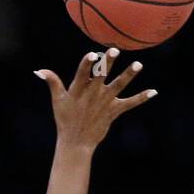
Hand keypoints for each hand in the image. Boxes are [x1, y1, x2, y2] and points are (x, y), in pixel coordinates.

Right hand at [34, 49, 155, 152]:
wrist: (76, 143)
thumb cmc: (65, 119)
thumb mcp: (57, 100)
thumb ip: (52, 82)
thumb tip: (39, 71)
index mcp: (78, 91)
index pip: (82, 75)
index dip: (87, 65)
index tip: (92, 55)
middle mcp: (92, 95)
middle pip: (101, 76)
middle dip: (108, 63)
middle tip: (115, 50)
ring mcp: (104, 103)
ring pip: (118, 86)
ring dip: (128, 75)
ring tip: (139, 64)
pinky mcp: (114, 111)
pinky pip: (130, 104)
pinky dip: (141, 98)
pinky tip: (153, 92)